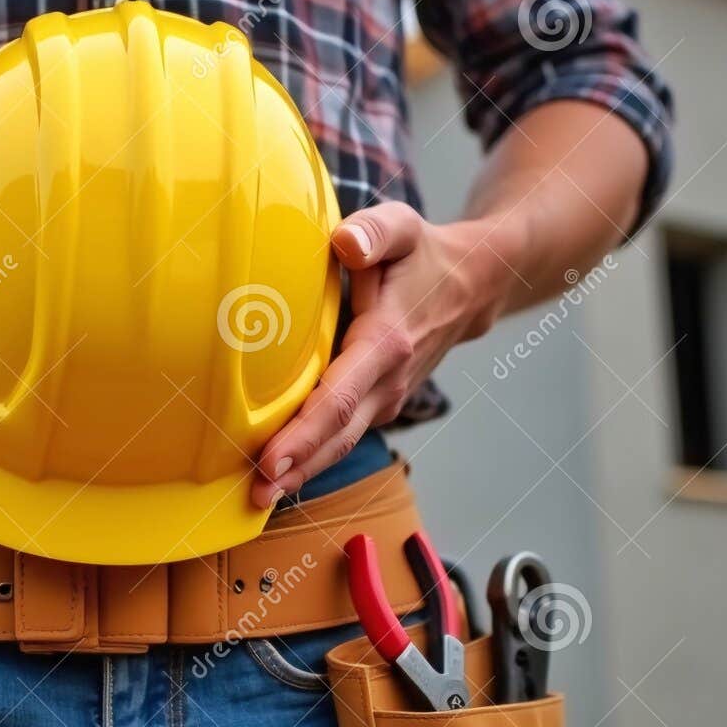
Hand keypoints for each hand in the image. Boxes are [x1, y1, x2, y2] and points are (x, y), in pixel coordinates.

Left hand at [251, 202, 522, 507]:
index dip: (304, 434)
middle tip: (253, 498)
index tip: (270, 460)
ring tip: (256, 499)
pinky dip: (312, 459)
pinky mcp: (378, 405)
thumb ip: (374, 232)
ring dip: (300, 474)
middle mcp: (387, 382)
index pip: (339, 399)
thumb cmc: (425, 255)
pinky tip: (278, 473)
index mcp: (385, 344)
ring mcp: (386, 400)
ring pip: (339, 445)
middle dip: (294, 471)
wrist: (473, 286)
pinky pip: (342, 437)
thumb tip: (344, 243)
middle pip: (336, 439)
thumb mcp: (403, 226)